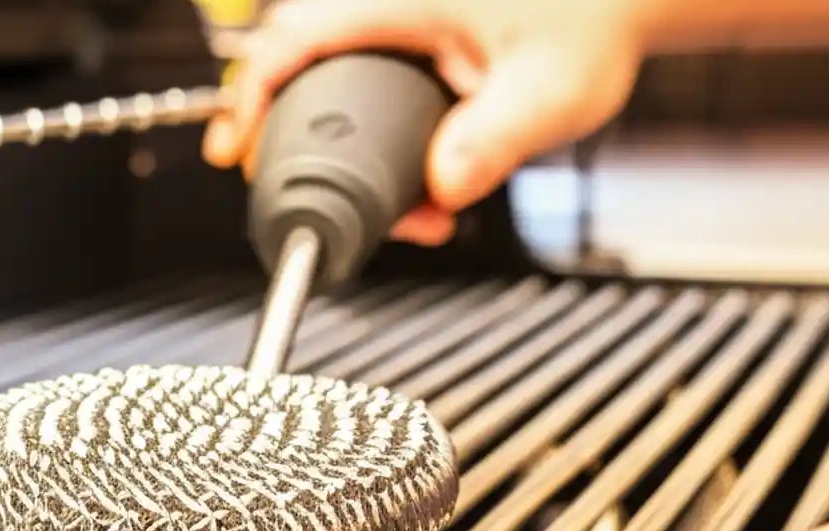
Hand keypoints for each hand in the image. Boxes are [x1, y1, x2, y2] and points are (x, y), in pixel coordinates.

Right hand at [202, 0, 646, 245]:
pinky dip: (382, 149)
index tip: (236, 149)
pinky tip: (430, 188)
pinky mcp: (414, 53)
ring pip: (337, 93)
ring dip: (354, 160)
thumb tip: (443, 184)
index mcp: (399, 0)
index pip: (290, 38)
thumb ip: (497, 137)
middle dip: (303, 148)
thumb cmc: (592, 20)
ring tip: (416, 212)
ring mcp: (399, 30)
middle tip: (324, 205)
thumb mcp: (553, 89)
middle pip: (299, 72)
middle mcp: (388, 9)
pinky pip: (370, 98)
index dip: (249, 95)